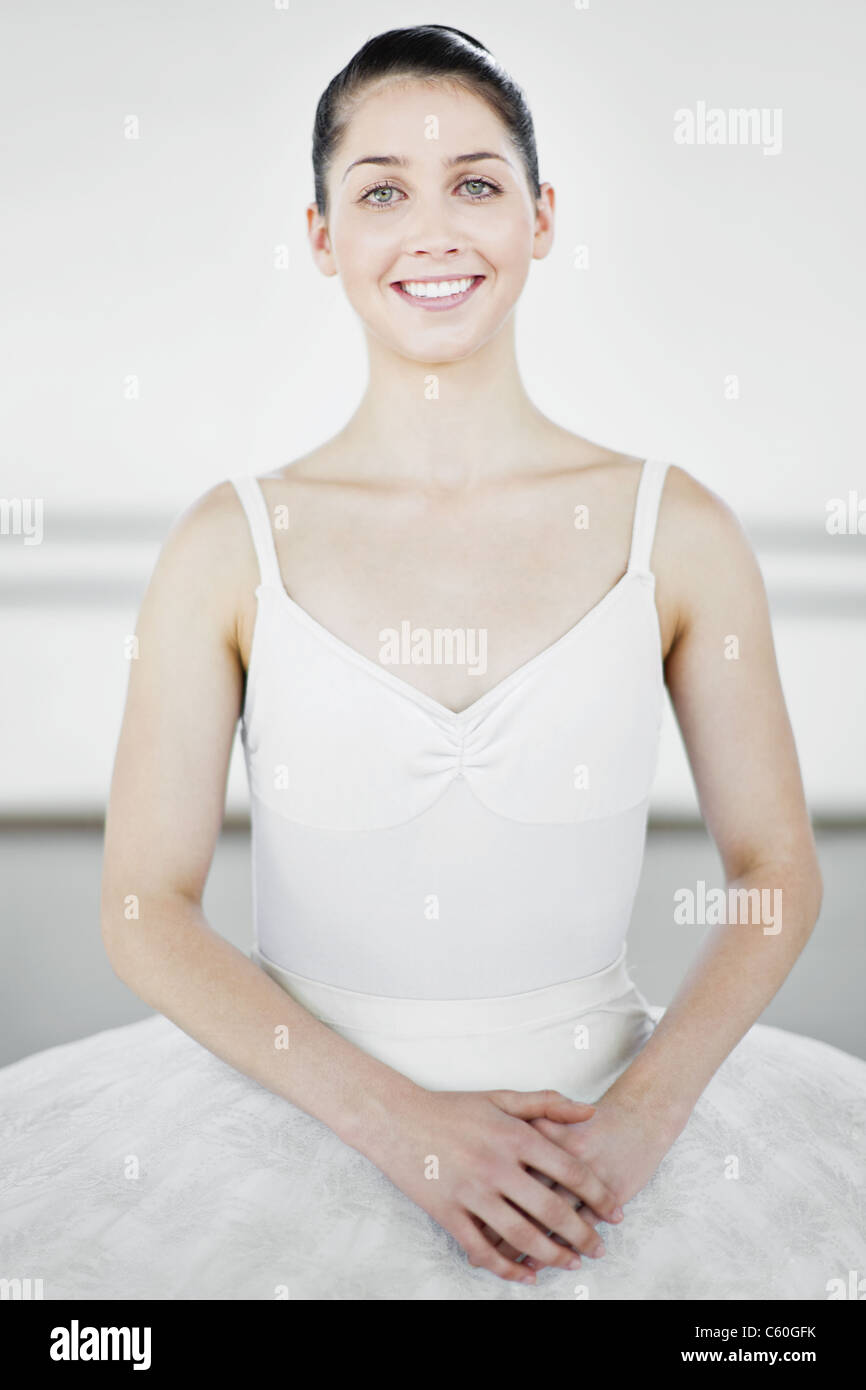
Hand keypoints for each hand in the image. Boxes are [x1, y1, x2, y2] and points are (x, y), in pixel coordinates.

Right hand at [359, 1088, 624, 1283]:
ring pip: (522, 1234)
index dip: (600, 1196)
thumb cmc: (452, 1107)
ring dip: (552, 1255)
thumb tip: (592, 1112)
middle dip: (583, 1234)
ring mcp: (471, 1192)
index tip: (616, 1214)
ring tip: (571, 1264)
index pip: (571, 1171)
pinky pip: (483, 1249)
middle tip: (600, 1248)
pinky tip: (527, 1275)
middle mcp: (497, 1166)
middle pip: (552, 1209)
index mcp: (515, 1136)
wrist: (396, 1119)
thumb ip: (548, 1104)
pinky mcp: (448, 1213)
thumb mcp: (501, 1097)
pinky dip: (508, 1267)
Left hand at [477, 1093, 682, 1270]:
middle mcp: (565, 1153)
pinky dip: (559, 1246)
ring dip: (528, 1245)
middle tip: (479, 1249)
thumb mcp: (551, 1112)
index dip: (483, 1190)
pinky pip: (580, 1223)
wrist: (639, 1117)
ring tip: (507, 1263)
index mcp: (545, 1131)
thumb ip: (521, 1126)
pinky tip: (539, 1264)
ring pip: (552, 1215)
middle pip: (525, 1194)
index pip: (507, 1165)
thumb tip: (487, 1153)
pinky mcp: (609, 1192)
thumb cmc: (590, 1121)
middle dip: (500, 1225)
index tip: (464, 1210)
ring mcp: (589, 1173)